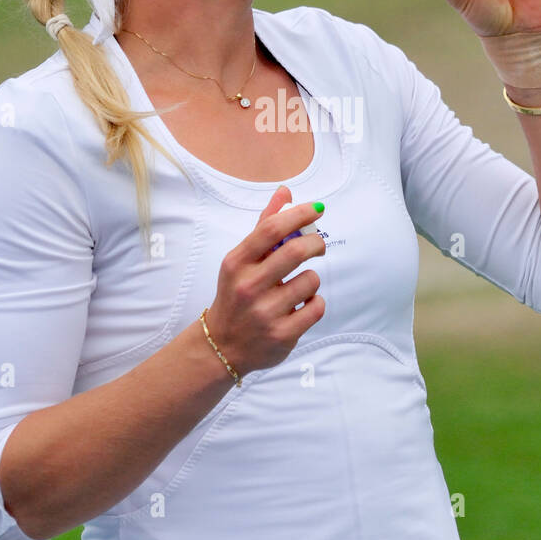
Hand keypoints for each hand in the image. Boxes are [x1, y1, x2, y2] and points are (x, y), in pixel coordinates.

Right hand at [204, 186, 326, 375]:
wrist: (221, 346)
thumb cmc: (236, 294)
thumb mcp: (241, 260)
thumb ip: (264, 226)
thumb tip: (285, 193)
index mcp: (236, 263)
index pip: (271, 229)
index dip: (299, 214)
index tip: (318, 209)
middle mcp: (248, 286)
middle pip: (296, 251)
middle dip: (316, 243)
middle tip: (318, 246)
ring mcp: (265, 312)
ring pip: (311, 281)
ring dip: (312, 279)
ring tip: (299, 286)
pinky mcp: (282, 334)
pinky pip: (316, 307)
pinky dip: (314, 302)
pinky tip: (301, 305)